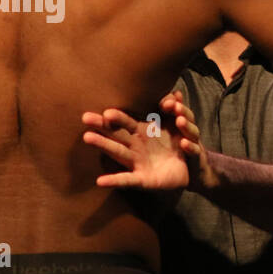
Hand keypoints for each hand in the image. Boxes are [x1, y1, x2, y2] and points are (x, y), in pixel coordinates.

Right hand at [81, 90, 207, 190]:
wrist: (187, 170)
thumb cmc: (173, 146)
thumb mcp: (175, 127)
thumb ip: (174, 110)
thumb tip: (177, 93)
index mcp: (140, 133)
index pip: (125, 122)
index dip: (117, 116)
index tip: (106, 111)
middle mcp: (135, 147)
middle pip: (116, 134)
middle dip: (102, 125)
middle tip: (85, 117)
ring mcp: (137, 163)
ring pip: (118, 152)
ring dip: (103, 144)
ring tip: (87, 137)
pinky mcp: (143, 180)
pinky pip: (127, 180)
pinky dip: (114, 180)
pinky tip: (100, 181)